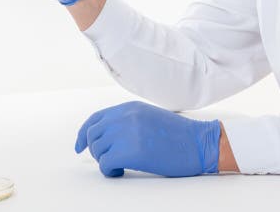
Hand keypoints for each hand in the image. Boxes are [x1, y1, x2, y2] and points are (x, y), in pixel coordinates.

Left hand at [74, 101, 219, 177]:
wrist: (199, 143)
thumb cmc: (179, 135)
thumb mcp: (150, 117)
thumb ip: (128, 121)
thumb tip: (107, 136)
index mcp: (130, 108)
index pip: (95, 118)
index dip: (83, 133)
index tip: (79, 146)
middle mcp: (125, 117)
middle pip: (93, 135)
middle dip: (96, 151)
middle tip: (108, 160)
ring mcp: (127, 133)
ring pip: (97, 150)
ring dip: (105, 161)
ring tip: (121, 165)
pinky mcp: (131, 152)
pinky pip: (105, 164)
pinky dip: (110, 171)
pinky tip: (122, 171)